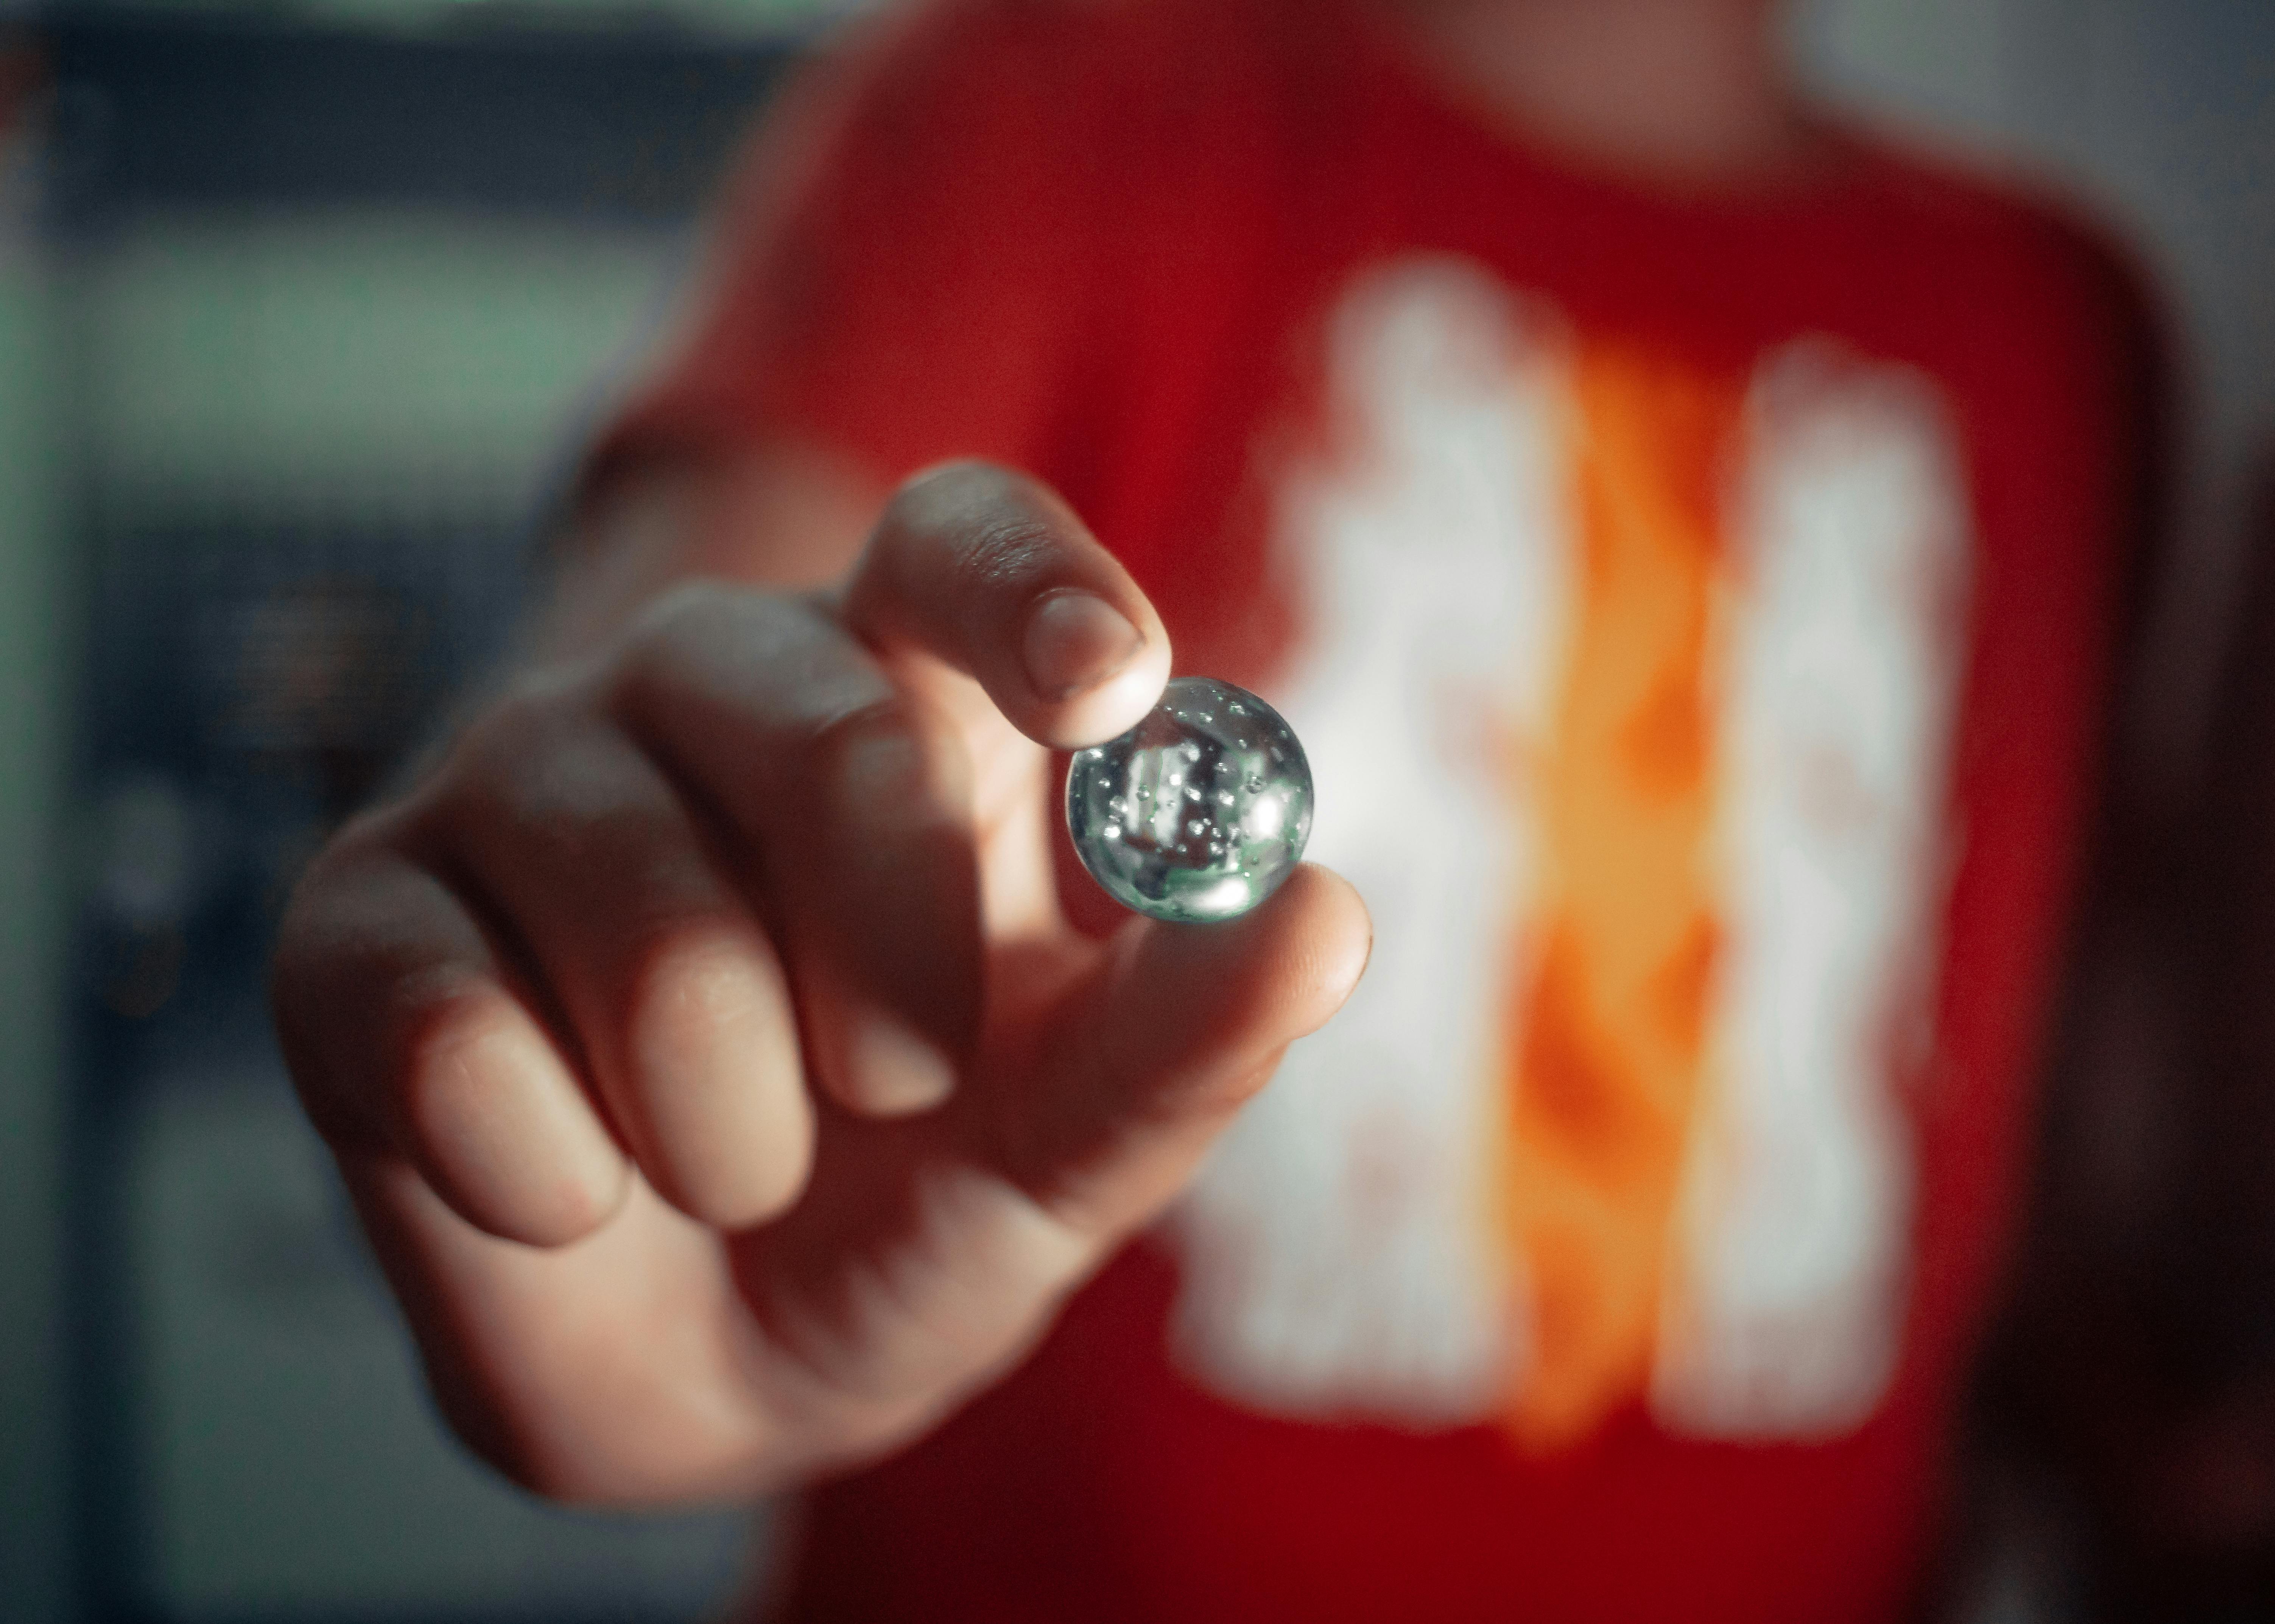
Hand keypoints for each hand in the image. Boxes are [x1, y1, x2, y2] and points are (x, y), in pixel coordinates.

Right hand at [272, 461, 1369, 1501]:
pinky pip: (435, 1018)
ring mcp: (516, 780)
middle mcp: (710, 690)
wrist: (734, 1356)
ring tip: (739, 1165)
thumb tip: (1320, 911)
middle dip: (896, 972)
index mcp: (907, 697)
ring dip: (728, 1114)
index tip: (1106, 689)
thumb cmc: (927, 1193)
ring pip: (638, 897)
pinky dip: (541, 1167)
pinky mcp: (357, 920)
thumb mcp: (1081, 1135)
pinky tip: (570, 1190)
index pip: (961, 542)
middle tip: (899, 1084)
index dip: (1032, 591)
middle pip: (824, 726)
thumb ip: (1195, 1031)